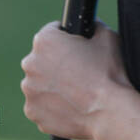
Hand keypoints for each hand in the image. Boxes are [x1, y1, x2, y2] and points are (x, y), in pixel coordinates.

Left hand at [20, 19, 129, 139]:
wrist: (110, 112)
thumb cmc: (109, 73)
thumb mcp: (107, 37)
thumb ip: (94, 26)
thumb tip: (92, 26)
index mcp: (45, 40)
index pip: (52, 32)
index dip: (67, 39)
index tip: (76, 49)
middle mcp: (30, 63)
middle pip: (42, 59)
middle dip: (56, 64)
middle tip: (79, 73)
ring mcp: (29, 90)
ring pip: (39, 84)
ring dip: (52, 86)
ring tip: (76, 93)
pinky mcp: (33, 112)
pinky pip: (40, 106)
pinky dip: (52, 107)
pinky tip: (71, 107)